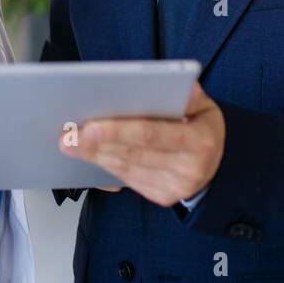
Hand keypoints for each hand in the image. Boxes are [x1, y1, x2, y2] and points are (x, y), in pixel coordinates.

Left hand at [57, 83, 223, 207]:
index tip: (89, 126)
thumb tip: (182, 86)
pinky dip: (105, 166)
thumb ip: (191, 96)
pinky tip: (88, 154)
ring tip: (70, 142)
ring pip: (125, 168)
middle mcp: (188, 169)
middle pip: (132, 154)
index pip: (152, 134)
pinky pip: (127, 179)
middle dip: (95, 143)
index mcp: (199, 141)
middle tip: (67, 134)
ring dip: (94, 155)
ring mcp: (174, 187)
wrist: (216, 166)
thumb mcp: (206, 107)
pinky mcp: (161, 196)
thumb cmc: (203, 129)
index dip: (118, 131)